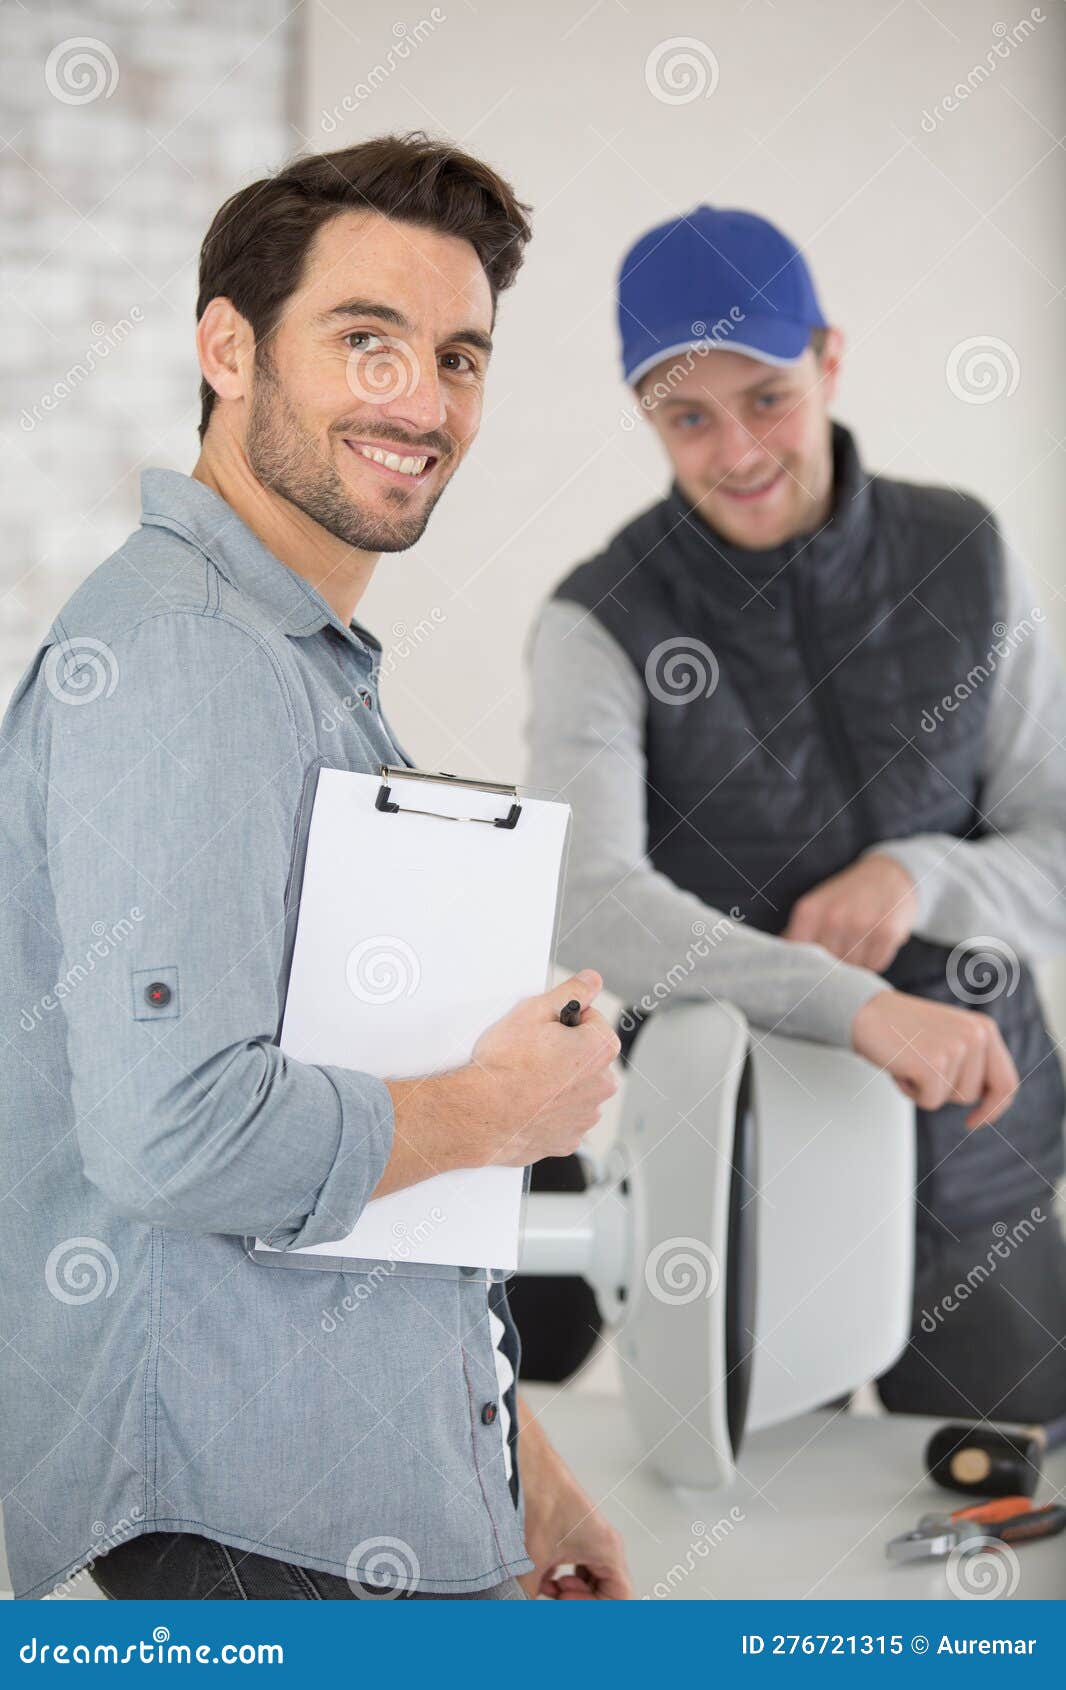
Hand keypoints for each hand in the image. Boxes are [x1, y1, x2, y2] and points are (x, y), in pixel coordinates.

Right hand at [470, 970, 620, 1166]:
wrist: (481, 1113)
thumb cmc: (504, 1065)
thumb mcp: (534, 1012)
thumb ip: (571, 992)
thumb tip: (592, 981)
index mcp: (600, 1048)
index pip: (592, 1020)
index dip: (564, 1021)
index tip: (544, 1030)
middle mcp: (602, 1084)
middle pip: (587, 1056)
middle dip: (566, 1051)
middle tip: (532, 1054)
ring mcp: (586, 1115)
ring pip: (576, 1088)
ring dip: (560, 1082)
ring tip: (527, 1081)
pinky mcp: (569, 1139)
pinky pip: (564, 1116)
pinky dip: (550, 1110)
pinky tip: (529, 1103)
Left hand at [516, 1399, 632, 1599]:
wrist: (522, 1463)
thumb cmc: (538, 1497)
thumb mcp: (531, 1561)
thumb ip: (528, 1597)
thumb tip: (520, 1613)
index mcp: (607, 1550)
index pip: (621, 1598)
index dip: (593, 1609)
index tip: (565, 1604)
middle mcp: (602, 1545)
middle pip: (605, 1592)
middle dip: (579, 1602)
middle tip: (556, 1600)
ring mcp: (586, 1540)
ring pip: (588, 1581)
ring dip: (568, 1592)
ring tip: (547, 1588)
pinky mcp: (569, 1535)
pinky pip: (574, 1568)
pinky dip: (557, 1578)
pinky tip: (538, 1576)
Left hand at [783, 854, 917, 971]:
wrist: (890, 873)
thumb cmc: (847, 894)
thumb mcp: (816, 906)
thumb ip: (797, 933)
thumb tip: (782, 963)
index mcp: (809, 911)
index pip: (798, 955)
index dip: (804, 966)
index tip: (809, 969)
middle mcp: (834, 918)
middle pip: (826, 967)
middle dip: (832, 965)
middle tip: (841, 951)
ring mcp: (861, 926)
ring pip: (851, 969)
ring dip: (855, 964)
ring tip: (859, 943)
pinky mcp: (887, 933)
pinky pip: (875, 965)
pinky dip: (875, 960)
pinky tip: (874, 943)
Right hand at [852, 989, 1018, 1126]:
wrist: (865, 1012)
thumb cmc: (904, 1030)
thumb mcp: (950, 1037)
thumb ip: (974, 1061)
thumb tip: (990, 1101)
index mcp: (984, 1029)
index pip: (1007, 1082)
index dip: (995, 1108)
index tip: (976, 1122)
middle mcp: (976, 1036)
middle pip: (973, 1095)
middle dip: (946, 1092)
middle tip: (922, 1069)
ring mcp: (956, 1049)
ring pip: (951, 1099)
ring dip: (927, 1089)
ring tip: (911, 1061)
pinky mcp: (934, 1065)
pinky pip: (930, 1102)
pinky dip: (911, 1092)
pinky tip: (901, 1067)